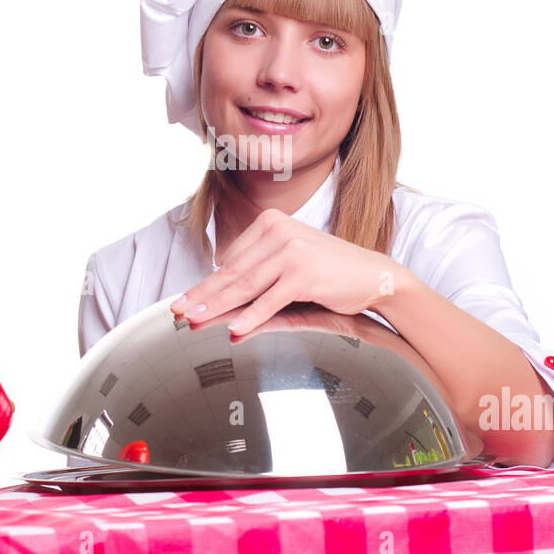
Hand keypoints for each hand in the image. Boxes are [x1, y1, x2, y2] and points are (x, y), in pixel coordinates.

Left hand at [168, 208, 401, 337]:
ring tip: (195, 321)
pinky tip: (233, 329)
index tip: (186, 301)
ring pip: (245, 286)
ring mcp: (291, 249)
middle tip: (178, 312)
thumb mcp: (289, 273)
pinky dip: (251, 317)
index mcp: (270, 223)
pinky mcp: (304, 272)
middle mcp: (278, 230)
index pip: (231, 260)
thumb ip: (257, 287)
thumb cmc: (330, 277)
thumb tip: (223, 309)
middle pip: (232, 272)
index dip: (206, 284)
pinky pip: (270, 300)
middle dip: (202, 296)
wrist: (375, 278)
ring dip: (217, 307)